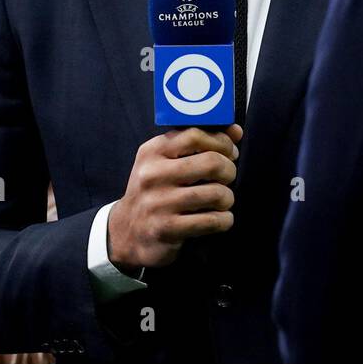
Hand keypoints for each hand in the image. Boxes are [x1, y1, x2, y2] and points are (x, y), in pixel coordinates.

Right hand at [107, 125, 243, 271]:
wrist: (126, 233)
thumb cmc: (155, 191)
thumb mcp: (164, 161)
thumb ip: (197, 143)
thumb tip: (236, 131)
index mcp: (153, 152)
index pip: (195, 135)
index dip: (222, 142)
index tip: (230, 152)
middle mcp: (153, 174)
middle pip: (211, 162)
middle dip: (229, 170)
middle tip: (227, 177)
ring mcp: (159, 203)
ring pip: (216, 193)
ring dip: (227, 198)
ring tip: (222, 201)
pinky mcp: (167, 229)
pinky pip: (212, 221)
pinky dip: (224, 220)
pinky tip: (220, 218)